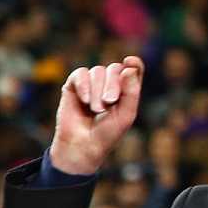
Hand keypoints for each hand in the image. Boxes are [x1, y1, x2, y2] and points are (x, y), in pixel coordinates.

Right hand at [49, 55, 144, 175]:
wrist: (83, 145)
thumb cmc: (107, 132)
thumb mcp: (126, 113)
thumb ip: (131, 91)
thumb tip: (129, 67)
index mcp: (126, 90)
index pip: (133, 69)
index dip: (134, 63)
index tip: (130, 62)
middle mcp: (109, 84)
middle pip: (115, 68)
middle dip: (113, 85)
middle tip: (109, 102)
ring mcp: (91, 84)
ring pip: (97, 71)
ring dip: (97, 90)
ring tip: (96, 109)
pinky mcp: (73, 86)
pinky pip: (80, 73)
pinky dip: (84, 85)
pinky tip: (85, 100)